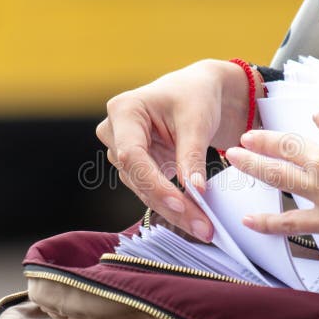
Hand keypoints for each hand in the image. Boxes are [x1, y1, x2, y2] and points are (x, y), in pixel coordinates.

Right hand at [96, 59, 261, 241]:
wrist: (199, 91)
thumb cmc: (196, 96)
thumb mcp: (197, 121)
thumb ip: (191, 156)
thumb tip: (195, 190)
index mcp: (124, 110)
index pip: (132, 155)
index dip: (154, 183)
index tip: (181, 203)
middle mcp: (114, 131)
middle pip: (136, 177)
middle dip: (169, 204)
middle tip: (201, 227)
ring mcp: (123, 150)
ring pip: (143, 190)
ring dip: (173, 210)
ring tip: (203, 227)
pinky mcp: (136, 166)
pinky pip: (151, 190)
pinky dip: (173, 205)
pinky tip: (194, 219)